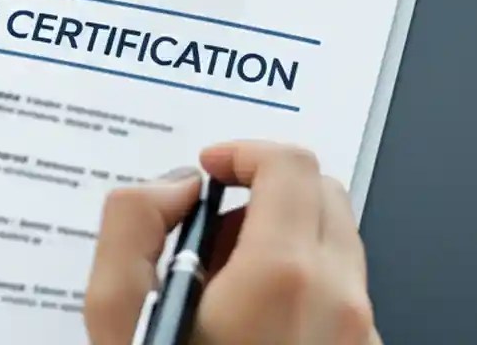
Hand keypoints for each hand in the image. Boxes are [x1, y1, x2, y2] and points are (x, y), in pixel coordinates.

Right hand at [84, 141, 380, 344]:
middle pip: (321, 191)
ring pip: (335, 240)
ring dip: (283, 236)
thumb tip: (171, 186)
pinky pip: (343, 291)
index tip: (212, 168)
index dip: (243, 151)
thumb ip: (130, 227)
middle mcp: (336, 300)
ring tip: (224, 286)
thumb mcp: (117, 319)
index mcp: (281, 276)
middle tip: (211, 232)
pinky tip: (251, 323)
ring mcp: (359, 335)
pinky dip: (303, 280)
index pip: (288, 163)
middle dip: (263, 192)